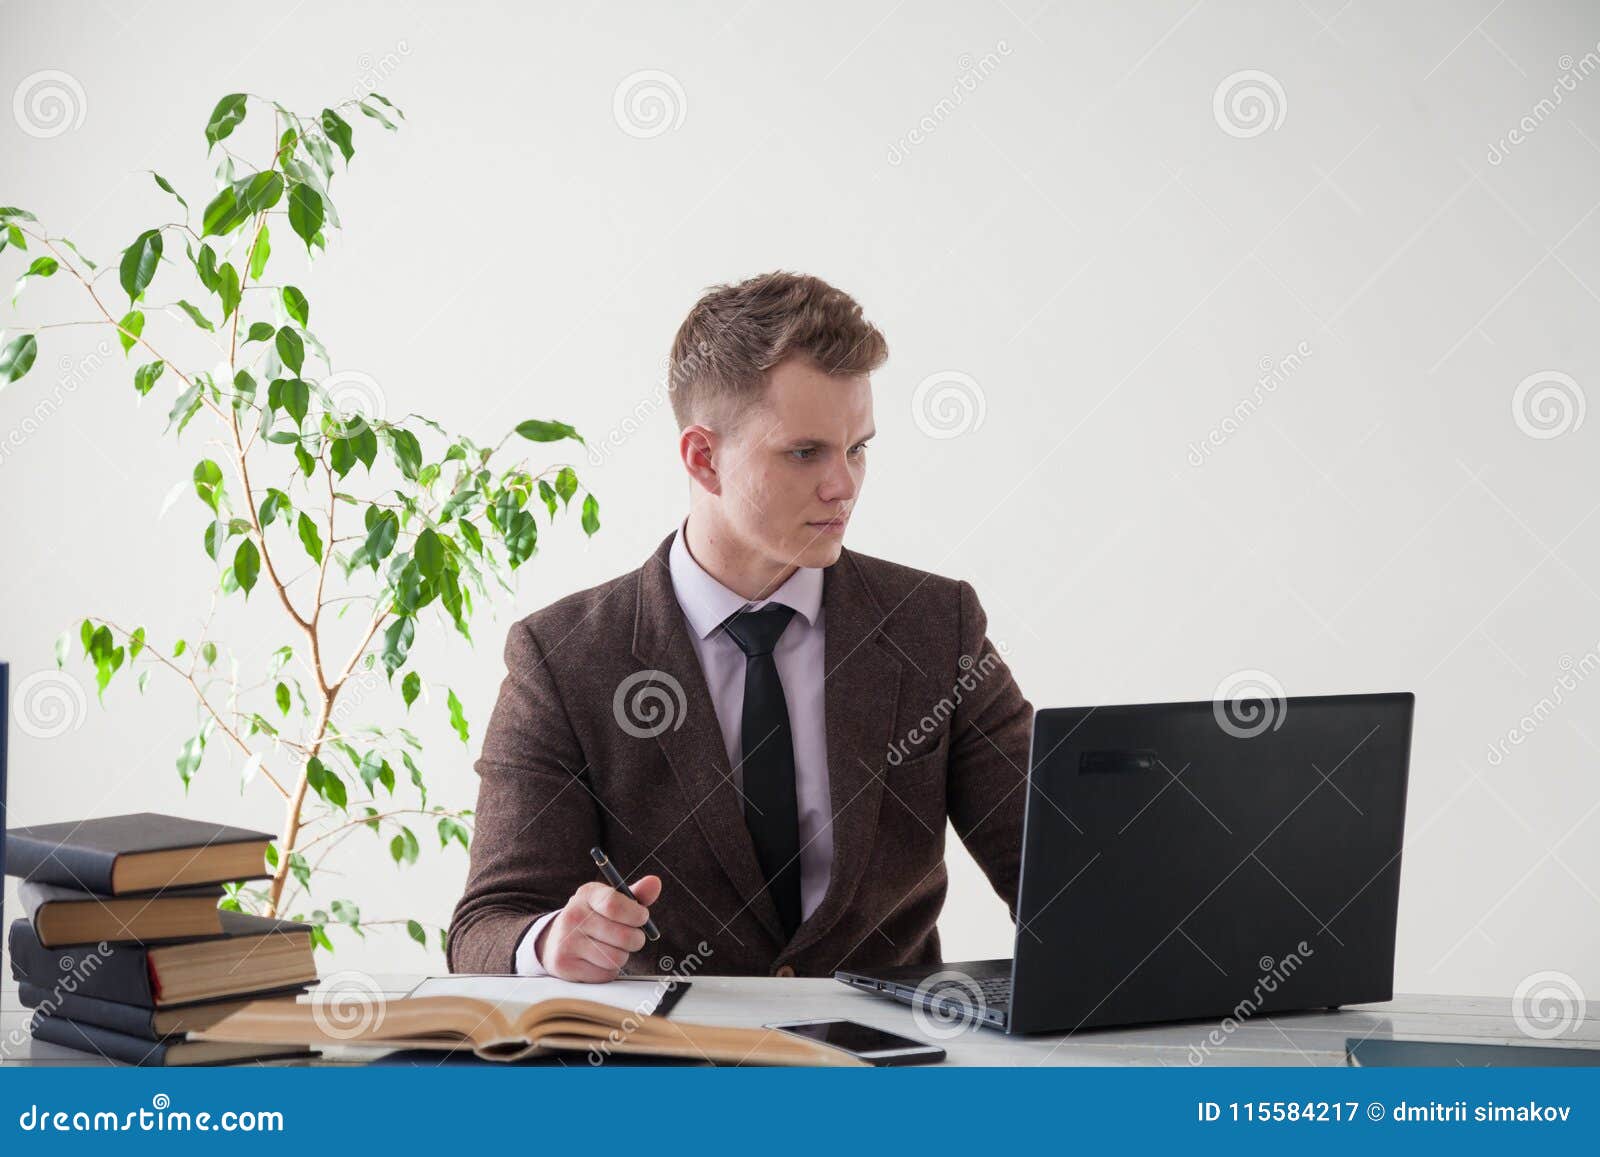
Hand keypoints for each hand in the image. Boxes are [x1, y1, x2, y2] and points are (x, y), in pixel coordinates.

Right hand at [536, 875, 661, 981]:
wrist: (556, 940)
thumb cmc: (594, 918)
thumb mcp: (611, 901)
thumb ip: (635, 895)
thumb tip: (655, 883)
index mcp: (587, 895)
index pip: (614, 905)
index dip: (636, 914)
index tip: (642, 917)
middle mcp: (573, 916)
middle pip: (623, 936)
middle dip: (636, 939)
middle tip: (631, 937)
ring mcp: (566, 941)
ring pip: (616, 958)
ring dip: (622, 956)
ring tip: (612, 948)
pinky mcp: (565, 965)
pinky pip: (604, 974)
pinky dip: (608, 971)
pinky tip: (598, 961)